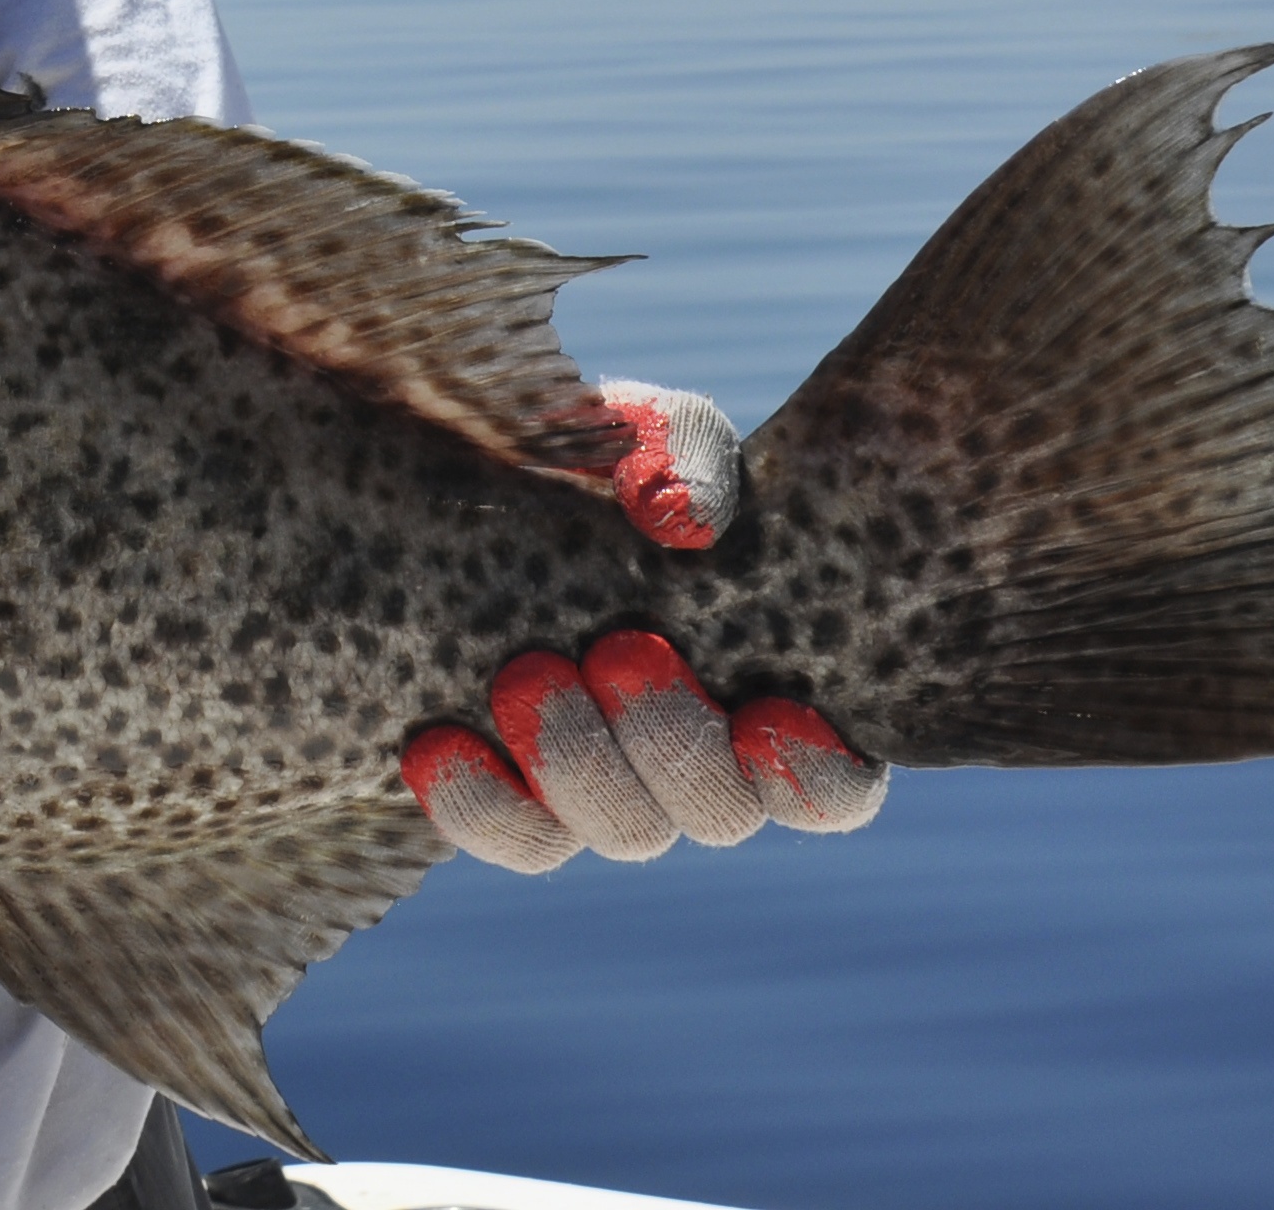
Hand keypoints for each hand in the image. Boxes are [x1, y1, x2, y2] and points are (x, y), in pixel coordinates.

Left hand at [397, 379, 888, 868]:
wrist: (506, 497)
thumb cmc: (621, 462)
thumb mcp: (656, 438)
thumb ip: (682, 459)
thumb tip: (680, 515)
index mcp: (782, 689)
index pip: (837, 784)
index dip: (814, 774)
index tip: (766, 714)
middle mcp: (711, 761)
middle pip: (721, 813)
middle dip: (671, 739)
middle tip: (616, 652)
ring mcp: (620, 791)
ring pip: (626, 832)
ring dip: (577, 763)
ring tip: (522, 676)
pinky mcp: (528, 802)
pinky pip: (516, 836)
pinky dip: (480, 802)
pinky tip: (436, 745)